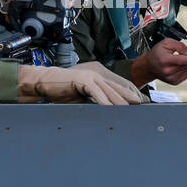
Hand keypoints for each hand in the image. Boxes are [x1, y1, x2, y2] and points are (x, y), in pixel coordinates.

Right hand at [17, 63, 141, 104]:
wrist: (45, 82)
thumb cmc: (62, 91)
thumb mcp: (82, 98)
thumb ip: (95, 102)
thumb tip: (107, 112)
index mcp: (98, 77)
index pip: (118, 87)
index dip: (130, 95)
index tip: (140, 103)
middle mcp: (97, 74)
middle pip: (117, 88)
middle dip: (130, 98)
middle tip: (142, 107)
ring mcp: (90, 76)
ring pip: (109, 91)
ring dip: (120, 102)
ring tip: (130, 110)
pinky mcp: (82, 80)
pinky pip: (96, 92)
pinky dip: (103, 101)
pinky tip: (110, 108)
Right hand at [134, 38, 186, 85]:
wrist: (149, 65)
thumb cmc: (157, 53)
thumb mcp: (166, 42)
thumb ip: (179, 45)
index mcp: (165, 60)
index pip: (181, 60)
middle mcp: (167, 70)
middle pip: (185, 64)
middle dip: (186, 59)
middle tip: (178, 56)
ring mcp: (170, 78)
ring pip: (186, 70)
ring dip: (185, 65)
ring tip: (176, 62)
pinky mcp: (172, 82)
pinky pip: (185, 76)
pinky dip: (185, 71)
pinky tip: (179, 67)